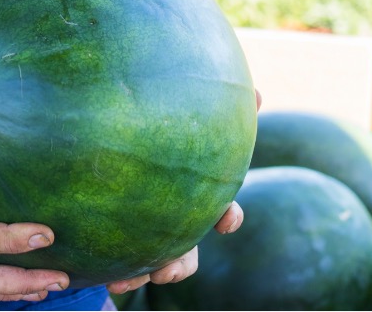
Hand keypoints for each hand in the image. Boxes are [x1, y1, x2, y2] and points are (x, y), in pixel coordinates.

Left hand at [108, 88, 261, 296]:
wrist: (113, 153)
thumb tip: (261, 93)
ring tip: (133, 278)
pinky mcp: (126, 243)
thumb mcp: (187, 119)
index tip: (226, 221)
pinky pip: (128, 266)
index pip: (222, 210)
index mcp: (195, 194)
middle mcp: (178, 221)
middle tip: (168, 270)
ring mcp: (153, 235)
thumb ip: (223, 110)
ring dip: (150, 273)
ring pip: (160, 265)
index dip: (227, 216)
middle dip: (181, 263)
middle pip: (188, 251)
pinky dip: (124, 275)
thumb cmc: (165, 135)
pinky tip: (110, 277)